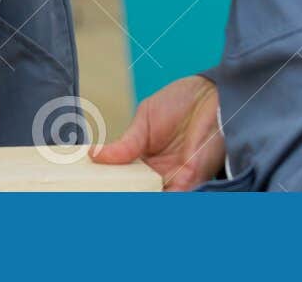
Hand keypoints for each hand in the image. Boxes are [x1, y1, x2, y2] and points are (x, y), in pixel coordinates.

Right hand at [91, 74, 223, 190]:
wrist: (213, 95)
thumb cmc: (181, 101)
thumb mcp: (145, 119)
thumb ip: (125, 143)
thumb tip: (95, 155)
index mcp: (144, 158)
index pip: (123, 177)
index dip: (108, 185)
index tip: (88, 190)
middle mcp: (159, 172)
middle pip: (136, 193)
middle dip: (120, 198)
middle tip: (96, 202)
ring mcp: (175, 178)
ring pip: (152, 199)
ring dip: (138, 202)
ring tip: (113, 206)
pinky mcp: (191, 180)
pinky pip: (174, 199)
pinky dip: (160, 203)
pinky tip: (141, 202)